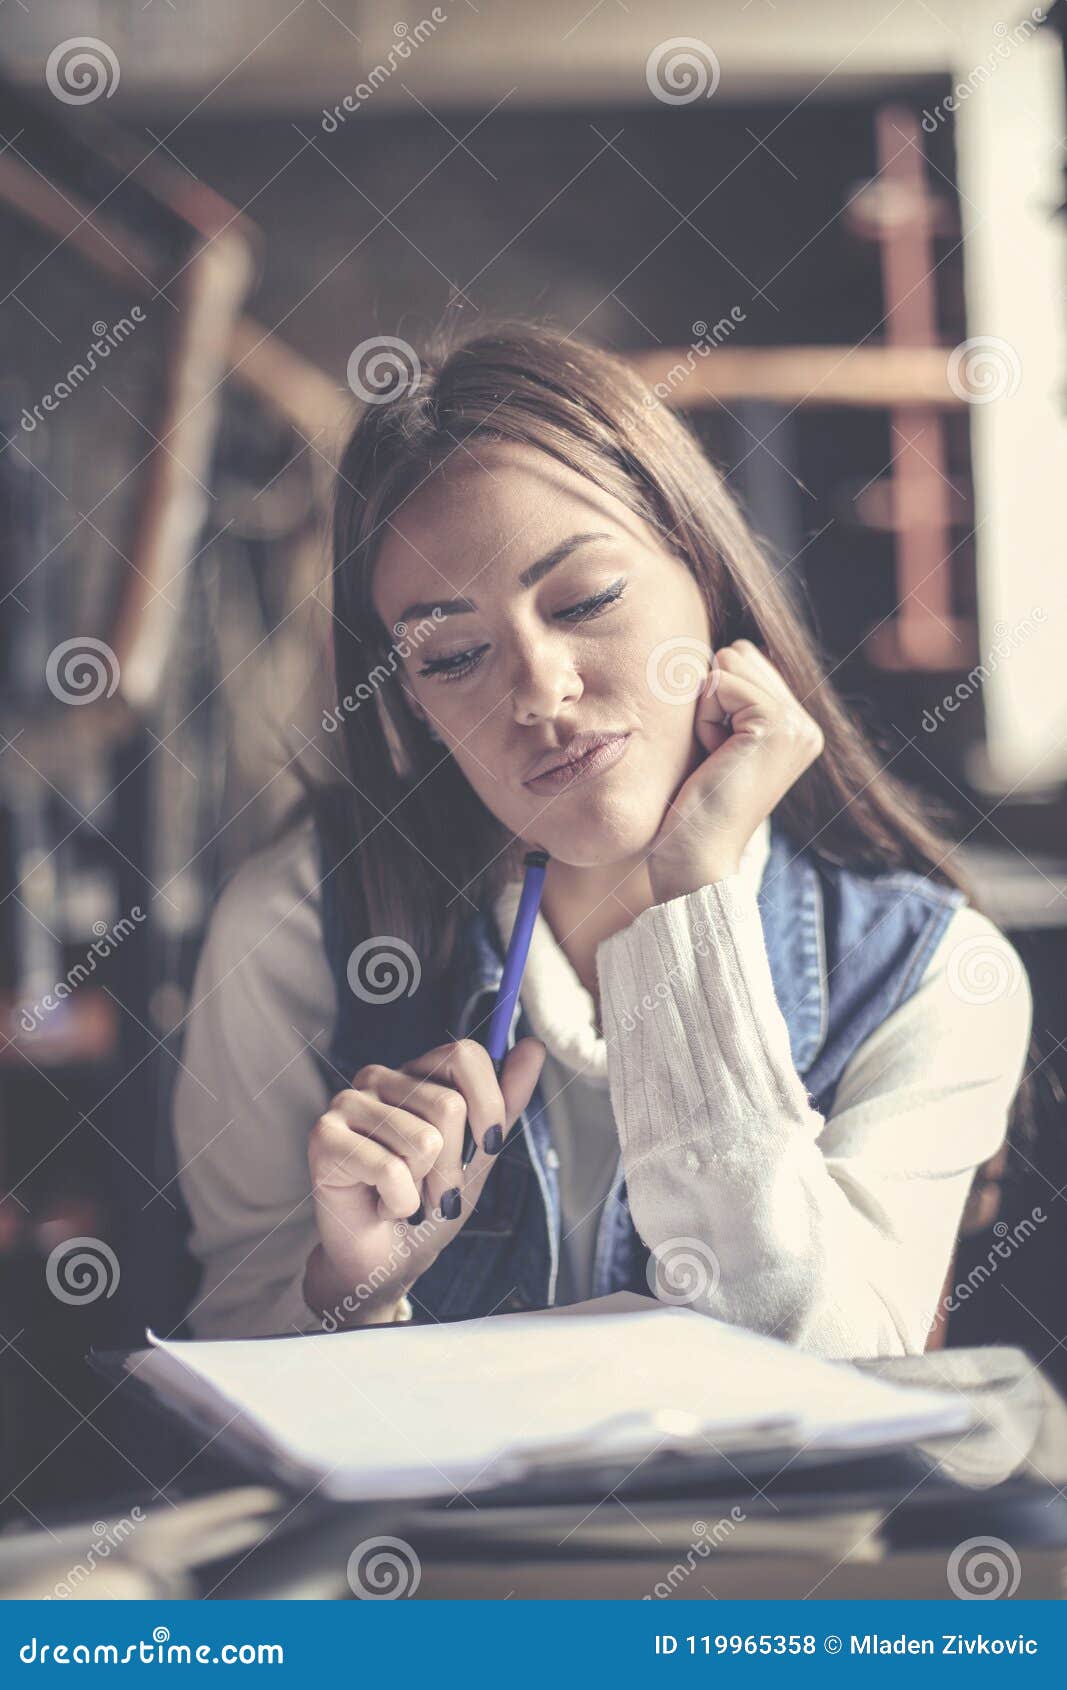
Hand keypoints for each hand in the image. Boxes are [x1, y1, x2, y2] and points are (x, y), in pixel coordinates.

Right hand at [306, 1035, 545, 1325]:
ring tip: (402, 1196)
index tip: (486, 1146)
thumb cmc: (429, 1204)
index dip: (489, 1106)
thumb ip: (505, 1101)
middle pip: (449, 1106)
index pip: (465, 1055)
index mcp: (416, 1073)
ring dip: (425, 1188)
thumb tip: (533, 1046)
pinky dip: (398, 1204)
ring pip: (424, 1141)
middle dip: (455, 1165)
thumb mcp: (479, 1154)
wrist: (386, 1262)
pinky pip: (390, 1170)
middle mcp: (379, 1078)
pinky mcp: (325, 1138)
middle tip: (434, 1189)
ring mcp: (347, 1103)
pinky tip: (379, 1205)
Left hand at [647, 639, 823, 901]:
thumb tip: (725, 650)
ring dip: (706, 711)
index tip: (717, 753)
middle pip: (736, 656)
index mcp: (796, 727)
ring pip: (728, 667)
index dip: (712, 701)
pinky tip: (715, 759)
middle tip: (715, 756)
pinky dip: (705, 720)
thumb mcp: (717, 741)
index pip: (742, 660)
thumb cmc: (693, 807)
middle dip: (710, 701)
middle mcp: (806, 724)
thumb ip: (731, 699)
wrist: (696, 858)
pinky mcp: (777, 726)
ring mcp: (797, 725)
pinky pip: (721, 684)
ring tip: (716, 758)